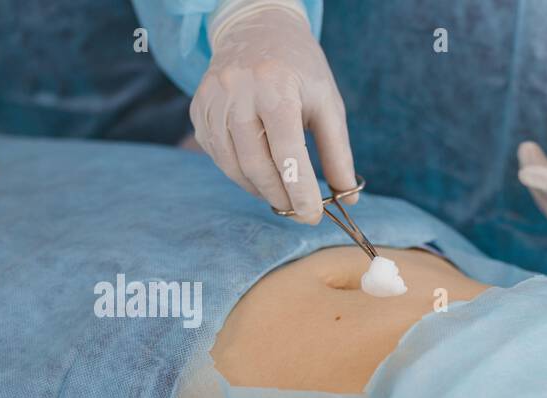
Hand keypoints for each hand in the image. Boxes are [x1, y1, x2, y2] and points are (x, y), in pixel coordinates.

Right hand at [190, 7, 355, 223]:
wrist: (257, 31)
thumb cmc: (300, 71)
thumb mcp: (328, 104)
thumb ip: (338, 154)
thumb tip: (347, 200)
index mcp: (276, 87)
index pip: (287, 152)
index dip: (300, 190)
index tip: (312, 216)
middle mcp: (238, 92)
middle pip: (256, 165)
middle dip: (280, 197)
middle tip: (299, 213)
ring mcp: (212, 100)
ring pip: (233, 165)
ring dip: (260, 190)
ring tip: (282, 196)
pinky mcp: (198, 109)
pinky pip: (217, 156)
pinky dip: (240, 174)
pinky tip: (259, 174)